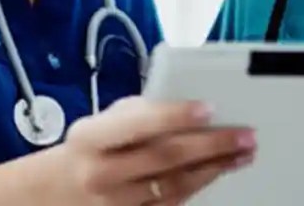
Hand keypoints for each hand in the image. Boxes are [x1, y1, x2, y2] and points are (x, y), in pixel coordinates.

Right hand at [36, 96, 255, 204]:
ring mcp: (115, 202)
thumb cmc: (91, 146)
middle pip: (164, 158)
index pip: (138, 124)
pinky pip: (172, 205)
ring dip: (213, 169)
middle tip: (243, 135)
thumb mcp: (102, 121)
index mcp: (90, 137)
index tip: (209, 107)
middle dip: (210, 145)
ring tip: (240, 154)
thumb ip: (139, 113)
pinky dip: (199, 187)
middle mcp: (101, 172)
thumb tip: (188, 108)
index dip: (175, 116)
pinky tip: (217, 173)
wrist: (60, 190)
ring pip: (174, 186)